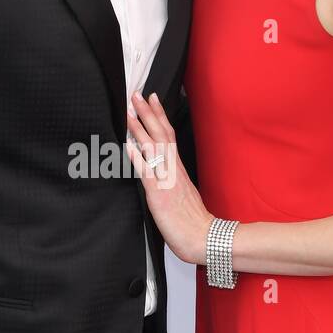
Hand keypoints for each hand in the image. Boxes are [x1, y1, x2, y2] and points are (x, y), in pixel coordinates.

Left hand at [125, 90, 212, 264]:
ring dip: (140, 129)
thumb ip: (172, 180)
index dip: (159, 115)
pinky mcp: (159, 195)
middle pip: (161, 135)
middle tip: (136, 94)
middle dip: (147, 113)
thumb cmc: (192, 221)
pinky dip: (138, 158)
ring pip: (153, 148)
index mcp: (178, 169)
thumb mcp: (182, 194)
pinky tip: (128, 146)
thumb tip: (161, 172)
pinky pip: (147, 173)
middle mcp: (173, 170)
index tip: (152, 98)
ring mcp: (166, 180)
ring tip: (129, 112)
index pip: (169, 135)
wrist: (203, 238)